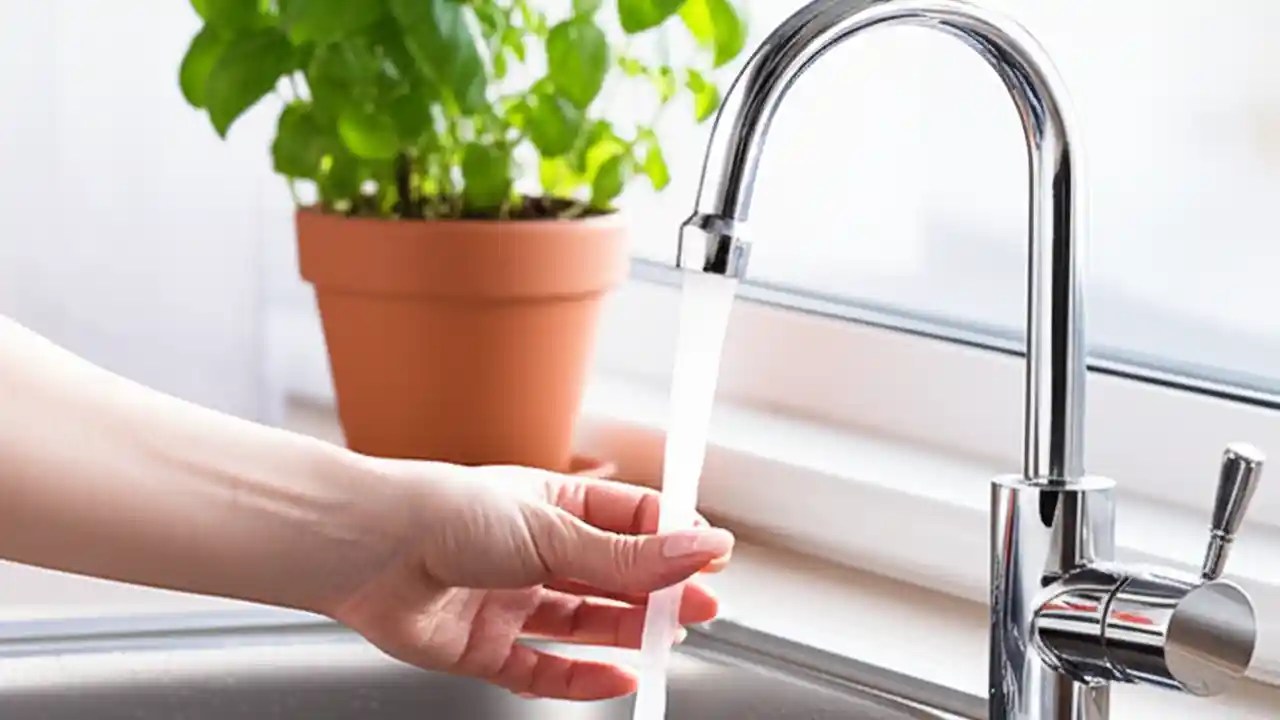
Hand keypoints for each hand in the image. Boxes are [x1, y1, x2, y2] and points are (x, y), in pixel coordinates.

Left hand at [326, 460, 734, 701]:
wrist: (365, 550)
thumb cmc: (444, 513)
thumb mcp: (552, 530)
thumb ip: (627, 555)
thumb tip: (700, 546)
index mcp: (553, 503)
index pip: (633, 520)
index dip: (673, 539)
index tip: (712, 557)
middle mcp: (534, 551)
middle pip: (614, 577)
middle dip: (659, 592)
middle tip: (701, 607)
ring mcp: (510, 600)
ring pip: (585, 623)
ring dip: (629, 632)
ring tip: (668, 639)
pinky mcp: (485, 647)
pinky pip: (544, 668)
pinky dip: (583, 677)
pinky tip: (620, 675)